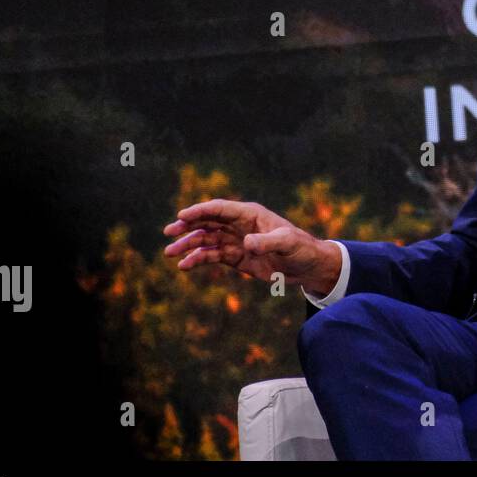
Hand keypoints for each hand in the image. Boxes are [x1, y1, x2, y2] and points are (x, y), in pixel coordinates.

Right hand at [162, 198, 340, 292]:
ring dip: (188, 245)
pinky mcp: (236, 257)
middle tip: (169, 232)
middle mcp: (240, 225)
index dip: (200, 211)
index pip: (220, 209)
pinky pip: (212, 256)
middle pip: (208, 222)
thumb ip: (268, 242)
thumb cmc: (301, 249)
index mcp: (250, 215)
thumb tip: (246, 243)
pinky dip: (198, 259)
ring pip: (206, 240)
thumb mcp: (288, 243)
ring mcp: (236, 241)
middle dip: (188, 226)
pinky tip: (185, 266)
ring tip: (170, 253)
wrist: (308, 267)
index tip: (181, 217)